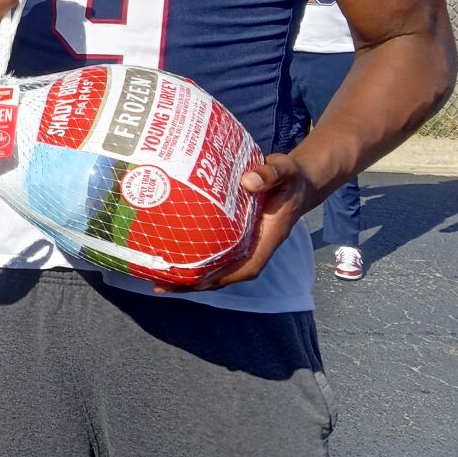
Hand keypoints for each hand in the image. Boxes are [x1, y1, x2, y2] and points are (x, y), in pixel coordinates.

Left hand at [176, 153, 315, 291]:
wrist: (298, 180)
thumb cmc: (291, 176)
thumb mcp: (286, 170)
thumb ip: (271, 173)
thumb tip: (248, 181)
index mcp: (269, 235)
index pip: (248, 265)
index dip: (225, 276)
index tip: (198, 282)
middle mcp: (255, 243)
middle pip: (227, 273)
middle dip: (197, 283)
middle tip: (163, 287)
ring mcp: (245, 240)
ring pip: (219, 265)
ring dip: (192, 275)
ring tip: (159, 279)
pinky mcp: (235, 232)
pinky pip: (215, 249)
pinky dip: (195, 257)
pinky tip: (172, 257)